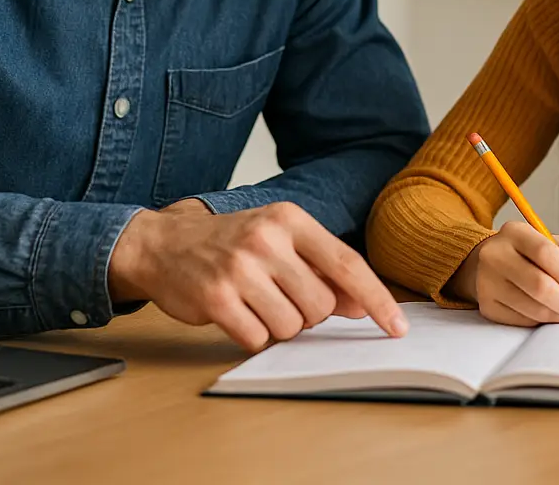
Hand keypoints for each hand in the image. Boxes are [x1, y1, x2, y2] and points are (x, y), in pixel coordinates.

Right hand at [108, 199, 407, 350]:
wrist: (162, 244)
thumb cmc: (230, 245)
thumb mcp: (278, 241)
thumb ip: (321, 269)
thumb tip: (362, 305)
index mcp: (290, 220)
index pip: (347, 264)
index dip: (377, 299)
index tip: (396, 326)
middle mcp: (267, 240)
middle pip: (320, 305)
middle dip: (308, 313)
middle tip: (279, 297)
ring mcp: (240, 268)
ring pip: (291, 326)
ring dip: (278, 325)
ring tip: (254, 302)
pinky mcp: (216, 297)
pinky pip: (257, 339)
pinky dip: (252, 336)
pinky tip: (236, 314)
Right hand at [448, 221, 558, 326]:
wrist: (495, 265)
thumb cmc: (533, 255)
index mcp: (515, 232)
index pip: (545, 253)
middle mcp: (495, 254)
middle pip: (539, 285)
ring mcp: (487, 281)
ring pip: (532, 308)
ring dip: (557, 316)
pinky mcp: (486, 305)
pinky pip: (522, 321)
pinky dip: (541, 321)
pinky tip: (547, 313)